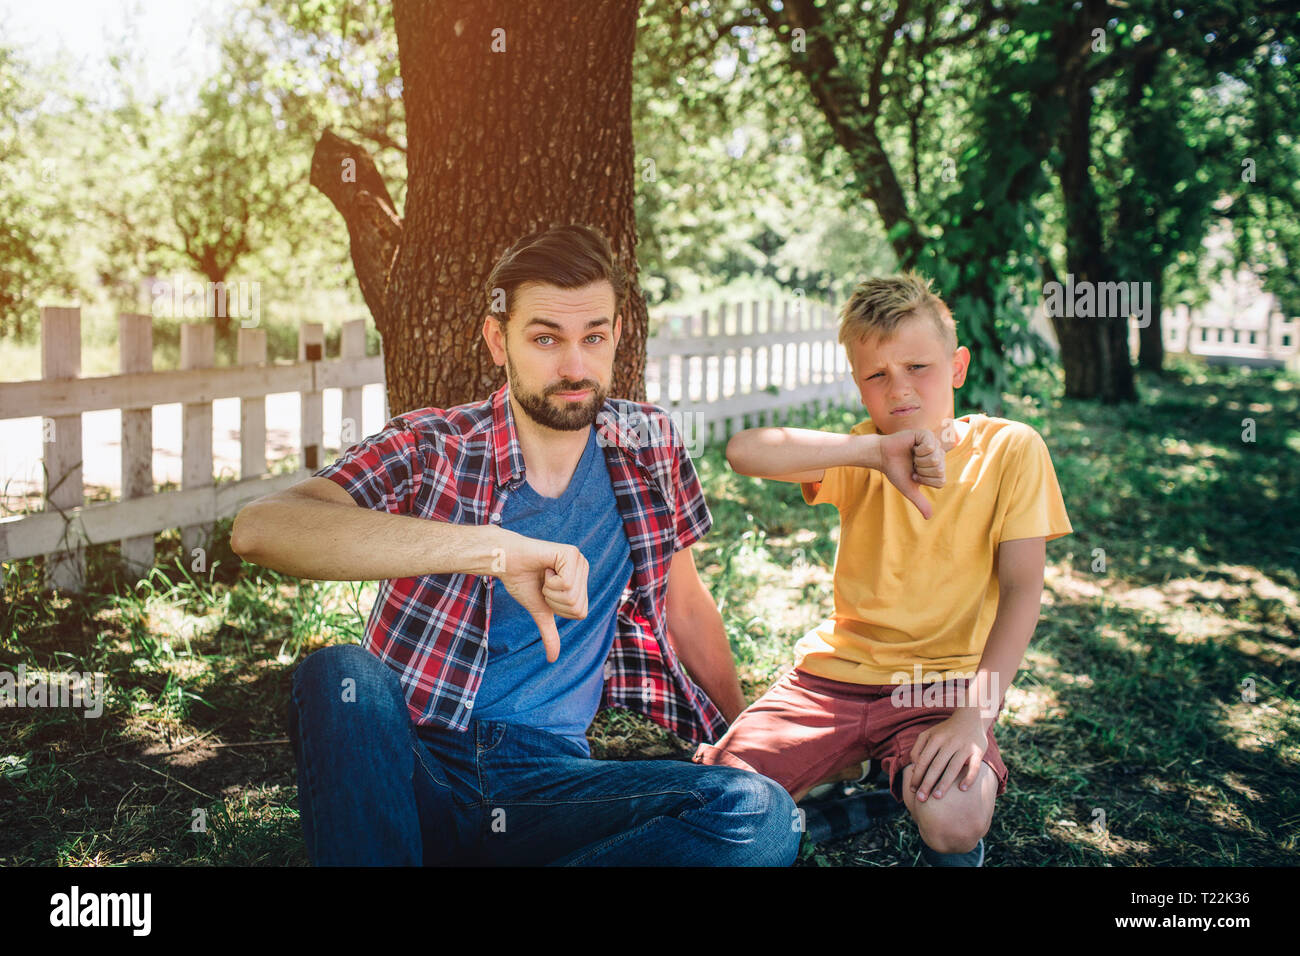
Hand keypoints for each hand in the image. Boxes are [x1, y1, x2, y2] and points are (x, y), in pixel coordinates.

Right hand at [494, 533, 588, 661]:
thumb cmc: (523, 582)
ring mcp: (579, 560)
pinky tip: (546, 566)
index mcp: (580, 581)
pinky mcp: (571, 553)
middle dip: (554, 600)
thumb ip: (549, 632)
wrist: (506, 561)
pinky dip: (550, 581)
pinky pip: (567, 583)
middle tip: (544, 583)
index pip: (580, 613)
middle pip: (577, 606)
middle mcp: (583, 568)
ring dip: (550, 590)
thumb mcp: (540, 610)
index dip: (558, 609)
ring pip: (572, 596)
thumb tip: (553, 659)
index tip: (546, 592)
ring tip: (545, 574)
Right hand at [878, 423, 951, 517]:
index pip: (940, 480)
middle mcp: (938, 455)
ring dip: (919, 460)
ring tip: (912, 456)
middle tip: (912, 464)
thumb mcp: (909, 489)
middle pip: (939, 470)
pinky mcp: (926, 434)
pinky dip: (918, 450)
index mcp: (937, 468)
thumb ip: (920, 502)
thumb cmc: (895, 471)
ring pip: (935, 459)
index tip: (914, 475)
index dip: (925, 480)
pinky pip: (930, 446)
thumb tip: (929, 517)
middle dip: (922, 471)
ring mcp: (933, 444)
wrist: (882, 457)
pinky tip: (912, 447)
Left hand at [908, 707, 987, 801]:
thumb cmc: (945, 731)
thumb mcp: (929, 734)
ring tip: (937, 797)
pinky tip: (962, 789)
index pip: (924, 760)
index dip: (917, 776)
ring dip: (945, 783)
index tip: (912, 790)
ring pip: (953, 768)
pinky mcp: (978, 751)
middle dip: (927, 783)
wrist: (971, 718)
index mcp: (936, 738)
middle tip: (921, 799)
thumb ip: (918, 748)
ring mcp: (964, 747)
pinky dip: (969, 778)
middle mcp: (949, 742)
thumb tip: (913, 767)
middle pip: (936, 766)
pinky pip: (974, 767)